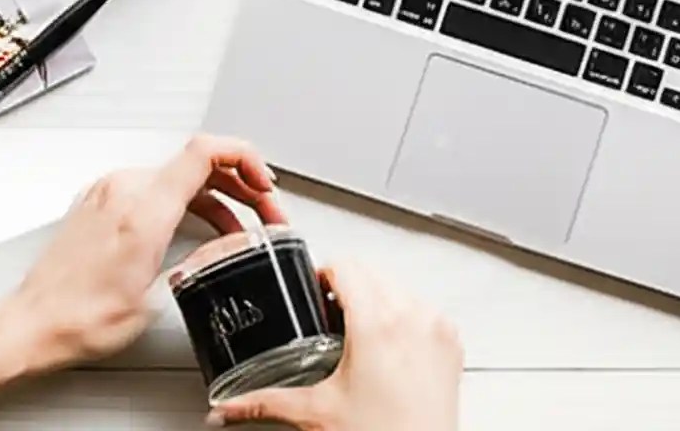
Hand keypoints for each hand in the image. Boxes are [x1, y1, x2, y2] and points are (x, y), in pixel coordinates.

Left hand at [6, 135, 284, 372]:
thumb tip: (236, 245)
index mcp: (144, 210)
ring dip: (217, 196)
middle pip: (200, 163)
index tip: (265, 183)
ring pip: (179, 175)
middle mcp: (125, 190)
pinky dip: (187, 200)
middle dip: (241, 186)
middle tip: (264, 212)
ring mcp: (111, 192)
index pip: (206, 152)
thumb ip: (204, 259)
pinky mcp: (102, 201)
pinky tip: (199, 226)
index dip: (246, 159)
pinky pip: (155, 186)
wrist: (32, 324)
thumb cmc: (80, 318)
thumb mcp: (159, 296)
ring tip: (238, 227)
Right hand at [209, 263, 463, 430]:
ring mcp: (436, 327)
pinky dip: (404, 315)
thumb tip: (228, 406)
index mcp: (378, 324)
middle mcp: (412, 317)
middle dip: (348, 287)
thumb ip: (265, 401)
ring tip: (356, 332)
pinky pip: (423, 308)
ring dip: (376, 298)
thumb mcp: (316, 413)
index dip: (323, 274)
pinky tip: (387, 345)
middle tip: (328, 315)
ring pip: (399, 287)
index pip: (347, 266)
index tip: (313, 291)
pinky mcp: (451, 341)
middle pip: (372, 272)